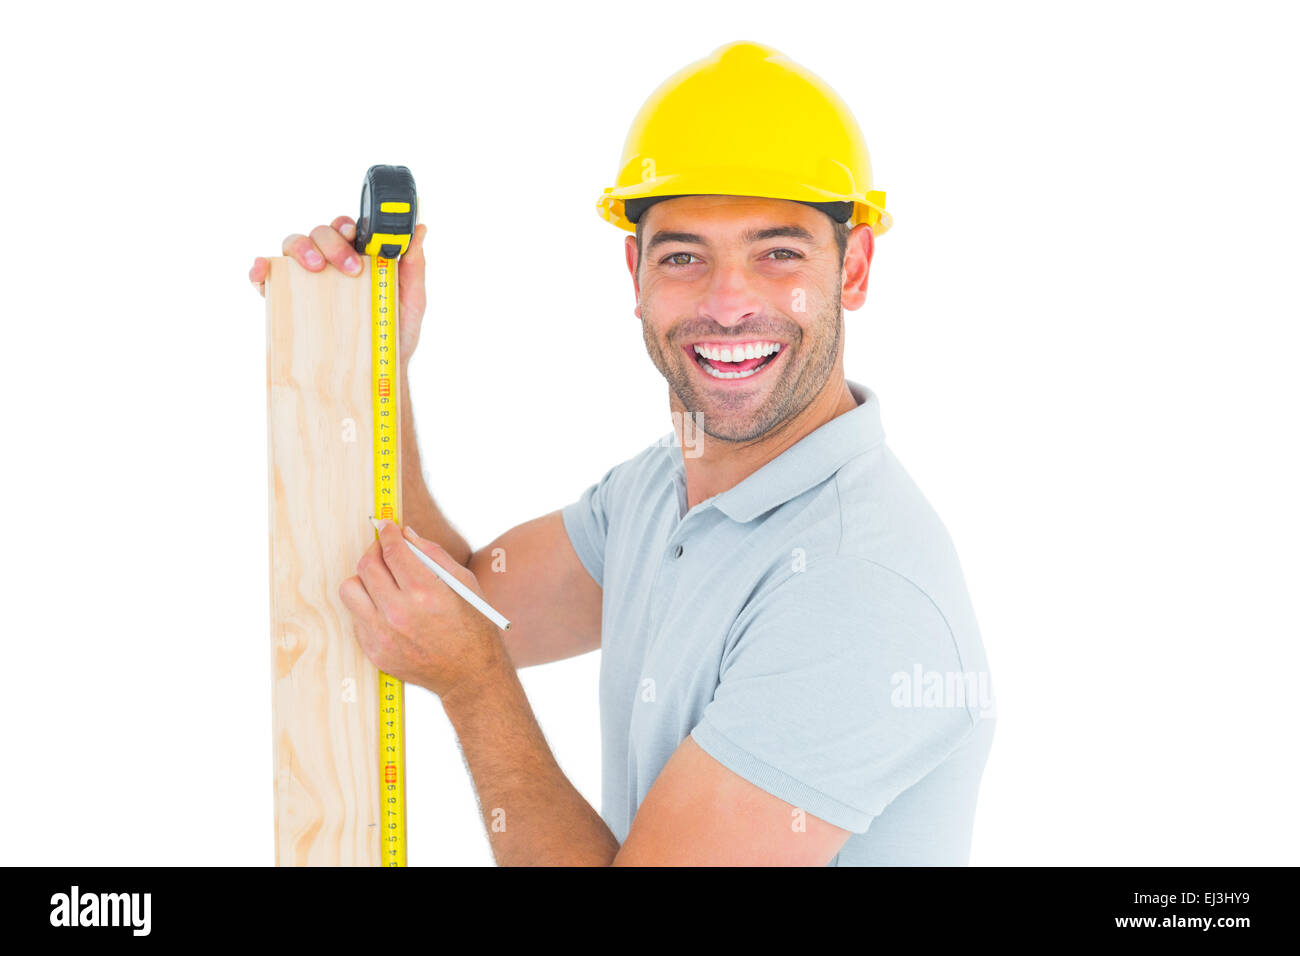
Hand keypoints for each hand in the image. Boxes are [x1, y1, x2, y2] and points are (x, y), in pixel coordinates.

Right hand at [250, 217, 427, 365]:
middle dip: (331, 243)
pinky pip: (269, 278)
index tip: (354, 234)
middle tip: (349, 268)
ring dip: (301, 249)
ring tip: (315, 267)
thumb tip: (420, 230)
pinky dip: (262, 269)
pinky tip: (264, 270)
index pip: (346, 229)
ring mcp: (307, 280)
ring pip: (293, 247)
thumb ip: (414, 265)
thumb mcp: (411, 300)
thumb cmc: (395, 333)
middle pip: (320, 234)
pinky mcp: (288, 300)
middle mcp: (330, 263)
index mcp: (357, 256)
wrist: (380, 373)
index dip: (346, 225)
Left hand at [339, 519, 501, 696]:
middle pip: (367, 566)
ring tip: (382, 580)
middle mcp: (399, 614)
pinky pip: (357, 616)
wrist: (470, 675)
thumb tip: (406, 533)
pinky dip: (369, 605)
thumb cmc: (473, 625)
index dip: (387, 532)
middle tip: (384, 548)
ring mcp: (383, 636)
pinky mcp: (375, 651)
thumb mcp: (463, 583)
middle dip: (375, 549)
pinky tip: (388, 607)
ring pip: (351, 590)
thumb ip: (433, 554)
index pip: (392, 551)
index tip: (386, 525)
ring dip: (365, 578)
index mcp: (424, 593)